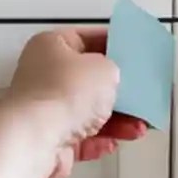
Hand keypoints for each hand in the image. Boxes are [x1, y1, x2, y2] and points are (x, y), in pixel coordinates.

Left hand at [0, 27, 147, 177]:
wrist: (36, 139)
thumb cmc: (66, 92)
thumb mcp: (106, 67)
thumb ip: (115, 68)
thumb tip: (113, 78)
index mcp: (51, 46)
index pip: (86, 38)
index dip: (113, 44)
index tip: (134, 53)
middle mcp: (43, 75)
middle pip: (88, 79)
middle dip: (117, 89)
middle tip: (141, 92)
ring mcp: (45, 109)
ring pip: (88, 111)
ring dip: (117, 118)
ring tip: (140, 126)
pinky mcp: (49, 139)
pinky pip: (82, 137)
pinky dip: (102, 139)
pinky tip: (120, 140)